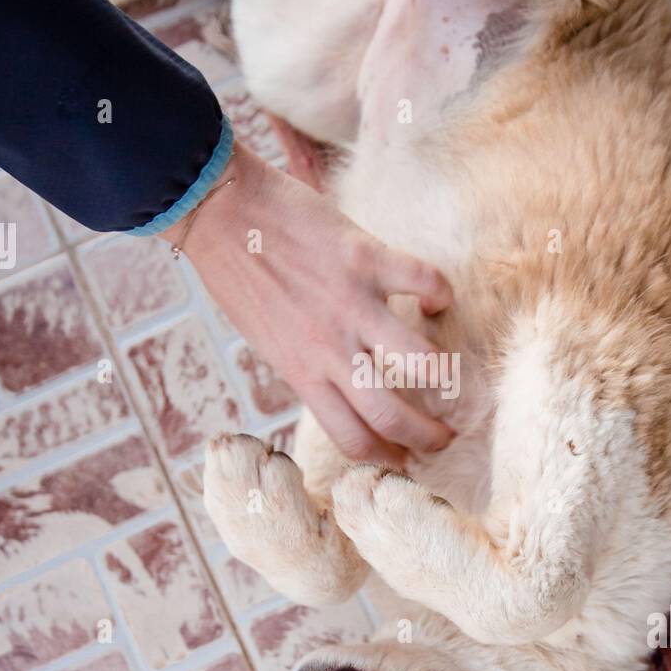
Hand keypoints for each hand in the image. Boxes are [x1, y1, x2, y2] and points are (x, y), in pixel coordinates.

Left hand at [162, 140, 453, 464]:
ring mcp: (351, 305)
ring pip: (419, 362)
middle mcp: (329, 349)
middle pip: (391, 417)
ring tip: (452, 371)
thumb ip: (308, 364)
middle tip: (444, 437)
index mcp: (302, 373)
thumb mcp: (268, 338)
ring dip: (446, 374)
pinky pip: (425, 283)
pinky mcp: (365, 259)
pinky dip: (440, 294)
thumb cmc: (239, 274)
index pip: (352, 439)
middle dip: (428, 438)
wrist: (218, 210)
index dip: (386, 459)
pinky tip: (436, 298)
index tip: (403, 459)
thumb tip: (343, 382)